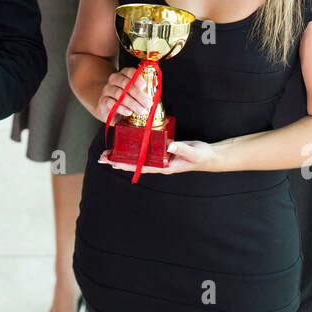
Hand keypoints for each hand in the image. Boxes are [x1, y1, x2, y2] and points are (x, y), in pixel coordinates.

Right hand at [95, 66, 153, 121]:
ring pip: (118, 94)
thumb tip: (154, 98)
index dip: (136, 77)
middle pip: (125, 83)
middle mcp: (114, 80)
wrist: (106, 106)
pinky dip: (121, 108)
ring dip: (132, 103)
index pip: (129, 71)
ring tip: (141, 110)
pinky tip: (128, 112)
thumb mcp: (133, 94)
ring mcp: (107, 90)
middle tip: (147, 103)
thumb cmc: (124, 99)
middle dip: (138, 94)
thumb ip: (143, 92)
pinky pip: (110, 103)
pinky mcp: (102, 102)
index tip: (144, 85)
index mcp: (123, 75)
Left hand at [97, 140, 217, 173]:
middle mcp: (159, 163)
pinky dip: (134, 148)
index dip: (127, 165)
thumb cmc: (201, 155)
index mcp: (165, 166)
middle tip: (102, 157)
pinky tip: (126, 144)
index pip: (142, 166)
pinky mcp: (161, 151)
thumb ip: (182, 149)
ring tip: (108, 153)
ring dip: (123, 155)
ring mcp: (160, 158)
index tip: (113, 164)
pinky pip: (145, 151)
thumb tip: (169, 145)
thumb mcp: (193, 151)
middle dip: (119, 160)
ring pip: (138, 157)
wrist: (209, 156)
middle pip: (136, 163)